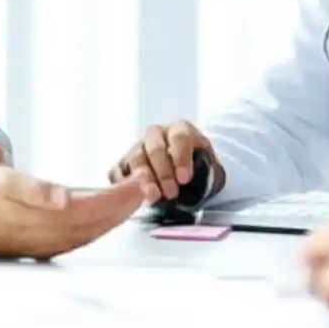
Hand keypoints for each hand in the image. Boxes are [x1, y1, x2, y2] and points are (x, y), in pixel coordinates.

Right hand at [0, 166, 144, 257]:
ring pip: (92, 231)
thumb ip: (36, 190)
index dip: (119, 197)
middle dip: (125, 206)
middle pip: (100, 223)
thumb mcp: (4, 181)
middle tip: (145, 188)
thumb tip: (63, 198)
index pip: (95, 208)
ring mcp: (48, 244)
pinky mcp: (43, 244)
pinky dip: (98, 223)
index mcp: (46, 220)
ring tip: (132, 198)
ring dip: (115, 215)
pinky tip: (102, 216)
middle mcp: (51, 237)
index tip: (138, 184)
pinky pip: (80, 236)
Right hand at [108, 120, 224, 203]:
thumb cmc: (199, 170)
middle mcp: (157, 134)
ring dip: (144, 179)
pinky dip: (124, 184)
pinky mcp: (124, 164)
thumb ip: (206, 172)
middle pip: (155, 147)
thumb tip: (196, 183)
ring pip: (136, 158)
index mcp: (180, 129)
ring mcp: (138, 147)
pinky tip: (133, 197)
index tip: (185, 179)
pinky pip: (118, 171)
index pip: (180, 137)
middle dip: (163, 172)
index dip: (181, 158)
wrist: (186, 175)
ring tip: (153, 198)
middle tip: (171, 194)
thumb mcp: (210, 167)